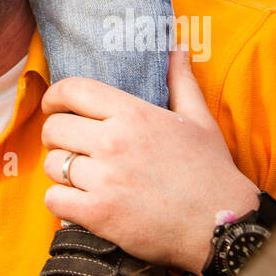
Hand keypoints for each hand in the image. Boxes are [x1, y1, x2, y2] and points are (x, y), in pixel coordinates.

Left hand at [40, 47, 259, 273]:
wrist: (223, 227)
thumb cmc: (211, 172)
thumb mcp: (199, 119)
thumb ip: (181, 81)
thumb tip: (177, 47)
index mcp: (132, 113)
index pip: (72, 90)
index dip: (54, 96)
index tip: (54, 106)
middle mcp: (113, 142)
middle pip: (54, 129)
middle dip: (56, 137)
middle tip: (70, 146)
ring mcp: (104, 179)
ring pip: (52, 165)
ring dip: (61, 171)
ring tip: (79, 177)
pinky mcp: (99, 214)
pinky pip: (54, 199)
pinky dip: (61, 202)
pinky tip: (79, 203)